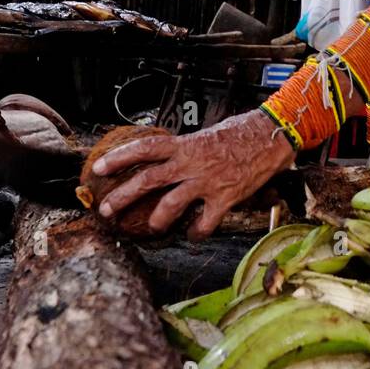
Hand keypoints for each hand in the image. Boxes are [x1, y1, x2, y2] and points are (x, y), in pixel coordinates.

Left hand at [90, 110, 295, 239]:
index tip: (99, 168)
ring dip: (157, 219)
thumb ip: (184, 151)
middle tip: (106, 209)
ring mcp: (207, 181)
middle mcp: (191, 163)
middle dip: (124, 196)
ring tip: (151, 227)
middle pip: (148, 179)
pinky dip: (196, 232)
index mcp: (184, 145)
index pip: (145, 149)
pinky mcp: (225, 198)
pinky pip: (205, 222)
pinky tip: (193, 235)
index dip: (120, 158)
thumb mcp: (204, 136)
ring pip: (171, 204)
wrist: (270, 136)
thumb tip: (165, 162)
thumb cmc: (239, 133)